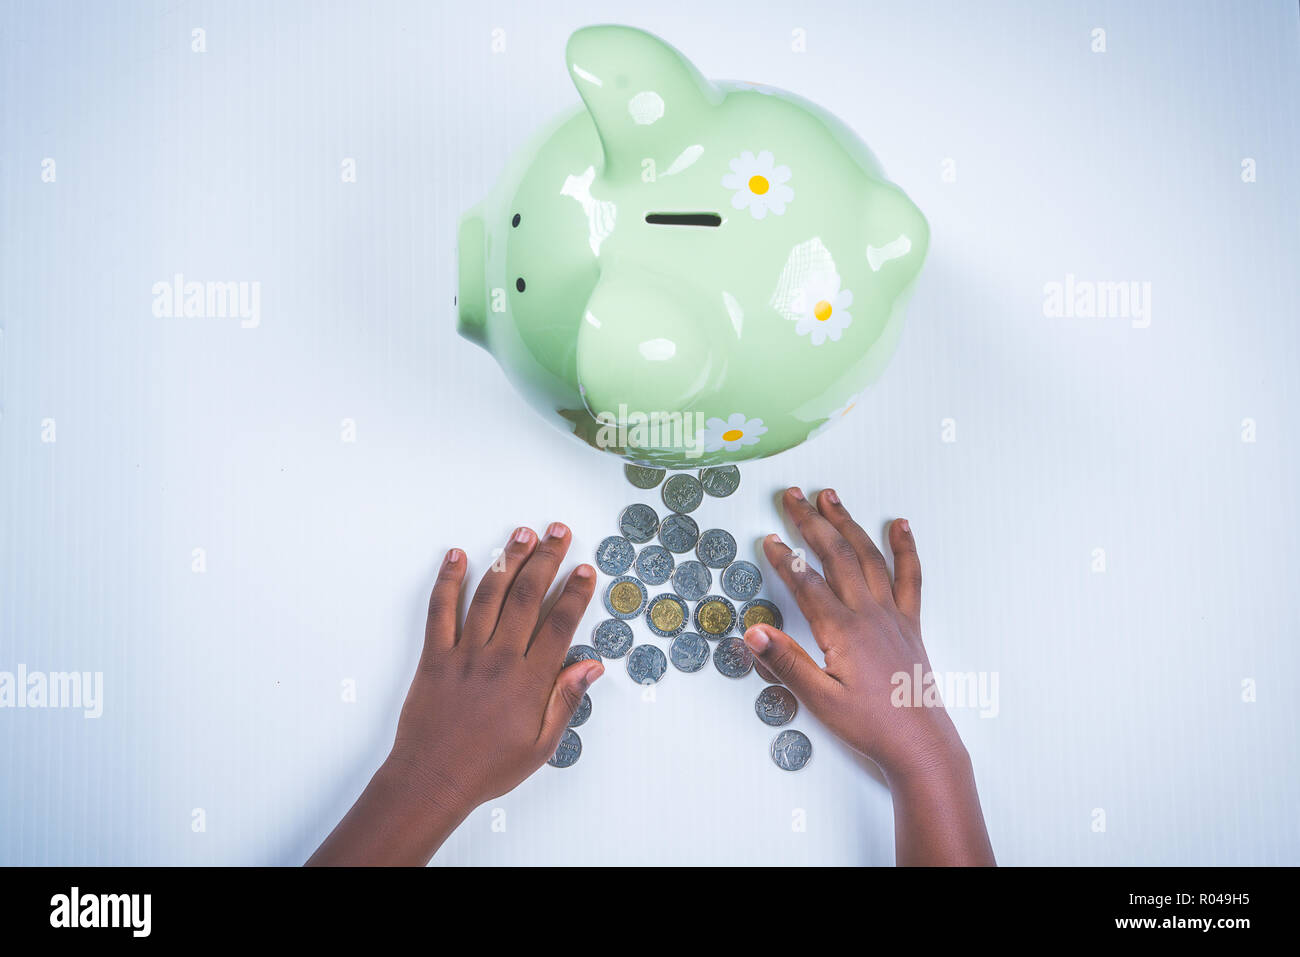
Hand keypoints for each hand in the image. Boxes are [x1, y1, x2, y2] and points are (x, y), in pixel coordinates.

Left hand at [309, 523, 602, 865]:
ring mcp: (465, 654)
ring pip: (490, 595)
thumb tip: (592, 666)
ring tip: (522, 533)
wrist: (433, 780)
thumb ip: (566, 700)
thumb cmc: (489, 768)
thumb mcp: (542, 745)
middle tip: (559, 532)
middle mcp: (499, 659)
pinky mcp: (435, 656)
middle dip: (546, 560)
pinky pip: (440, 611)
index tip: (585, 570)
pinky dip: (447, 580)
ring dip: (507, 560)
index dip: (575, 593)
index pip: (560, 624)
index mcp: (529, 681)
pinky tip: (457, 555)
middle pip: (527, 597)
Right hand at [743, 487, 993, 864]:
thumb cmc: (870, 725)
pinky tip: (900, 526)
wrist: (920, 743)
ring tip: (830, 497)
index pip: (807, 583)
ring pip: (869, 557)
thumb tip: (753, 631)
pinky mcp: (909, 623)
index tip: (768, 539)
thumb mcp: (819, 699)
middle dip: (812, 523)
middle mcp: (869, 613)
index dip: (786, 559)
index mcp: (843, 631)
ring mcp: (892, 614)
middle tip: (792, 496)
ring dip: (848, 524)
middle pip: (837, 556)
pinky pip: (909, 576)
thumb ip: (785, 662)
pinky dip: (904, 548)